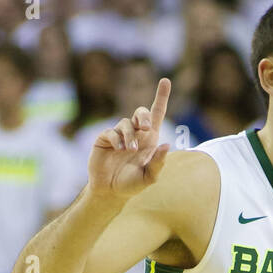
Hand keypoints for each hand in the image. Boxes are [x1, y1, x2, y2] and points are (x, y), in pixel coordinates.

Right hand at [88, 77, 171, 200]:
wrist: (111, 192)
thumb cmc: (132, 184)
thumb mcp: (149, 177)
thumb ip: (159, 163)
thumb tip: (168, 145)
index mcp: (149, 139)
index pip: (156, 114)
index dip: (161, 97)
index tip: (165, 81)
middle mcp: (135, 133)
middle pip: (140, 112)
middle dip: (143, 116)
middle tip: (145, 128)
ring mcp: (119, 135)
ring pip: (126, 123)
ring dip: (129, 136)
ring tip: (130, 151)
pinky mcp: (105, 139)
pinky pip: (111, 132)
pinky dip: (116, 139)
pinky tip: (119, 150)